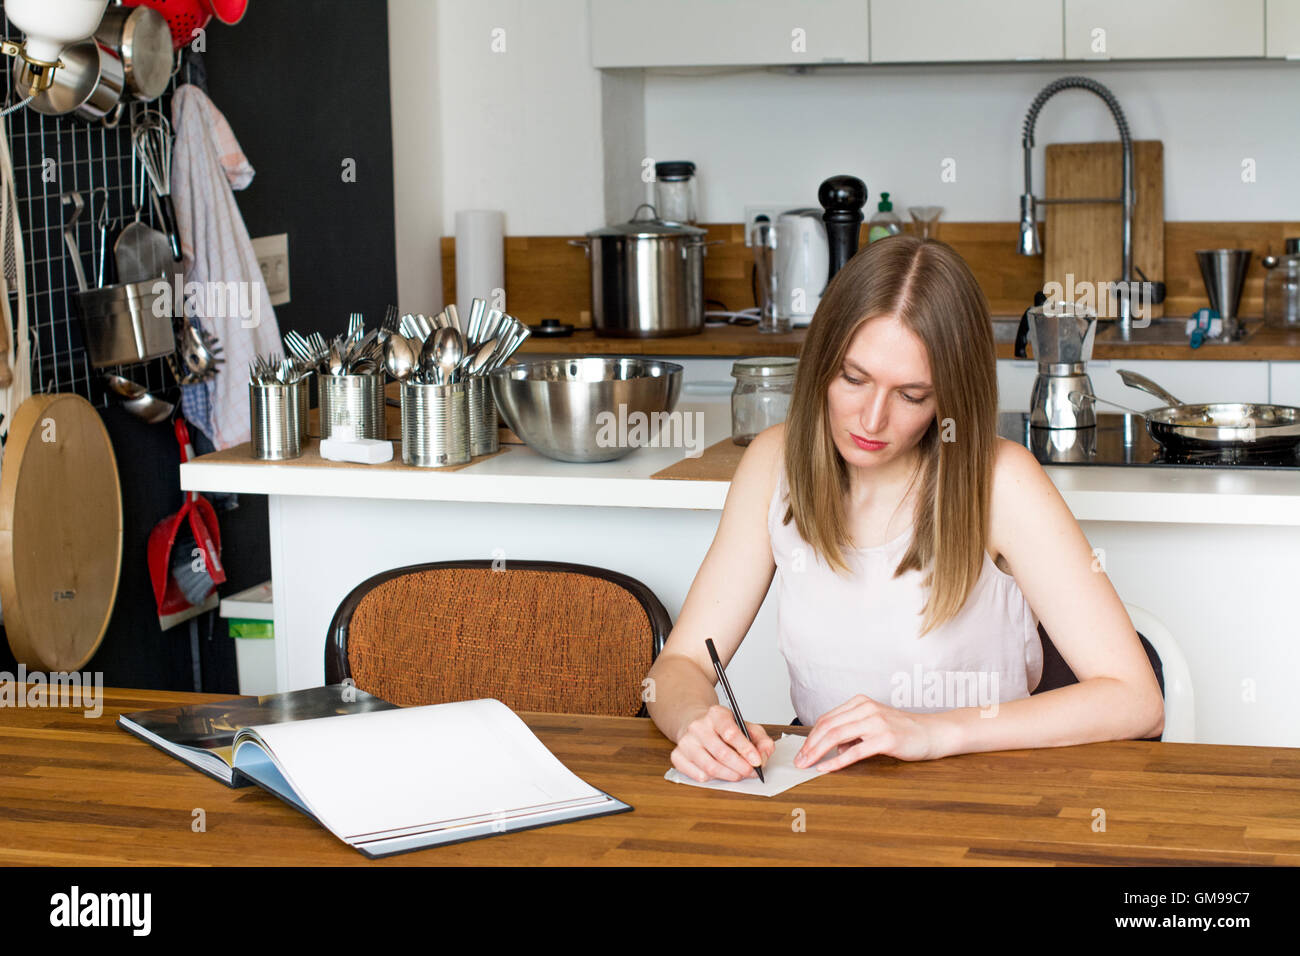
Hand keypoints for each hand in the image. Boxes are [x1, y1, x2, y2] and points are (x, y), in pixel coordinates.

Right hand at [671, 705, 775, 782]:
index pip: (730, 732)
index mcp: (716, 714)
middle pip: (721, 753)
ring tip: (738, 775)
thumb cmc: (723, 728)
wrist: (697, 725)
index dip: (746, 749)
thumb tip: (764, 755)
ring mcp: (685, 742)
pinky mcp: (677, 756)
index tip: (757, 761)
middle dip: (740, 767)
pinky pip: (698, 775)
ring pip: (709, 767)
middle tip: (750, 772)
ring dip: (728, 775)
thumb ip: (760, 739)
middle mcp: (697, 726)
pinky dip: (713, 778)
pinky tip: (719, 772)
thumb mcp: (745, 726)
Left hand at [793, 694, 942, 770]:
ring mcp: (876, 722)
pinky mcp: (885, 739)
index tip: (801, 751)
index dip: (811, 736)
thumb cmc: (903, 731)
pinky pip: (854, 751)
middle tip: (799, 761)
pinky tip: (826, 768)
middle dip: (810, 745)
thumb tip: (831, 748)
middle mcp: (866, 708)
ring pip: (837, 736)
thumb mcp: (873, 724)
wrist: (933, 733)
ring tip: (807, 765)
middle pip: (828, 726)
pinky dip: (837, 761)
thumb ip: (852, 732)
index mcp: (860, 702)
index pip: (827, 718)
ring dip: (818, 752)